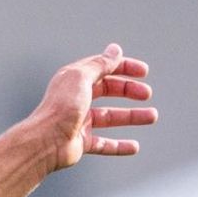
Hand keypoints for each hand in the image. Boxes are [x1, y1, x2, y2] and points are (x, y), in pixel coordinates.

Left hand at [22, 45, 154, 169]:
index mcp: (74, 80)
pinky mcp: (80, 142)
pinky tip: (134, 147)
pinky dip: (119, 146)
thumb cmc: (61, 107)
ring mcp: (78, 121)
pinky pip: (104, 143)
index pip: (103, 69)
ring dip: (132, 116)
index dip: (123, 68)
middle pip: (108, 91)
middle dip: (129, 90)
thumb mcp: (82, 78)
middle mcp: (76, 98)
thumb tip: (115, 50)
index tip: (144, 72)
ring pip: (110, 117)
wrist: (45, 142)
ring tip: (152, 116)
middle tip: (147, 94)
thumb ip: (100, 64)